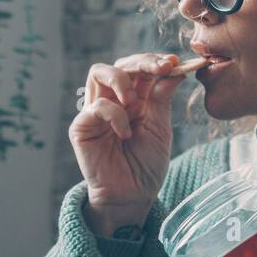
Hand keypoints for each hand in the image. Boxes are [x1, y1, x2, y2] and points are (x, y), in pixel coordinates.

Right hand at [70, 53, 185, 235]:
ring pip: (98, 73)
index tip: (174, 63)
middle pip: (118, 64)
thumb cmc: (145, 165)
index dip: (154, 61)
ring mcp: (95, 113)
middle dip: (141, 62)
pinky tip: (126, 133)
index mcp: (133, 100)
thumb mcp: (160, 126)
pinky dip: (115, 114)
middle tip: (162, 68)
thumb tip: (174, 68)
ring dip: (121, 79)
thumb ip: (162, 97)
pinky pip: (95, 106)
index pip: (138, 68)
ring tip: (135, 101)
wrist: (132, 196)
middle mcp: (112, 101)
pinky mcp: (82, 128)